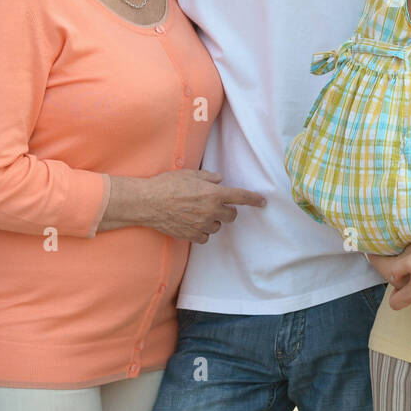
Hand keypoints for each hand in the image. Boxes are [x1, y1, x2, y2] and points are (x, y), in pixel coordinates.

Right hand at [106, 171, 265, 243]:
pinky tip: (191, 223)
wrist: (148, 203)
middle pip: (231, 215)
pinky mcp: (192, 235)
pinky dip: (202, 231)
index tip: (262, 202)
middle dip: (227, 210)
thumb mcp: (190, 174)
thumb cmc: (167, 184)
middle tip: (214, 204)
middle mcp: (211, 211)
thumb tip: (219, 181)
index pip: (241, 197)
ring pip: (217, 226)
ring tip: (196, 212)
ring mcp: (202, 225)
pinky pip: (205, 236)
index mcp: (213, 193)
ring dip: (212, 220)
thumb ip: (209, 178)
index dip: (254, 200)